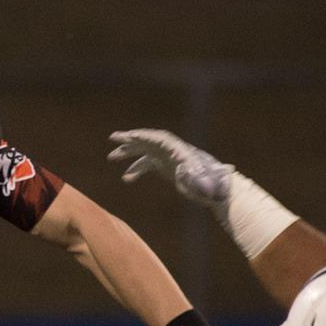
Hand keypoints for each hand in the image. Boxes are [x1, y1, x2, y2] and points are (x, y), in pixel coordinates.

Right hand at [108, 128, 233, 208]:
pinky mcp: (164, 167)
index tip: (130, 136)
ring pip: (144, 151)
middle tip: (113, 138)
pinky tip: (126, 179)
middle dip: (131, 139)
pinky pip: (146, 165)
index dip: (144, 136)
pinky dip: (136, 170)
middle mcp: (171, 151)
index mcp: (179, 150)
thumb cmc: (209, 185)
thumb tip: (194, 170)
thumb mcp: (203, 181)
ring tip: (111, 157)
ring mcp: (166, 157)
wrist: (214, 189)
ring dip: (128, 153)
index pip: (160, 139)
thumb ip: (198, 176)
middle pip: (149, 141)